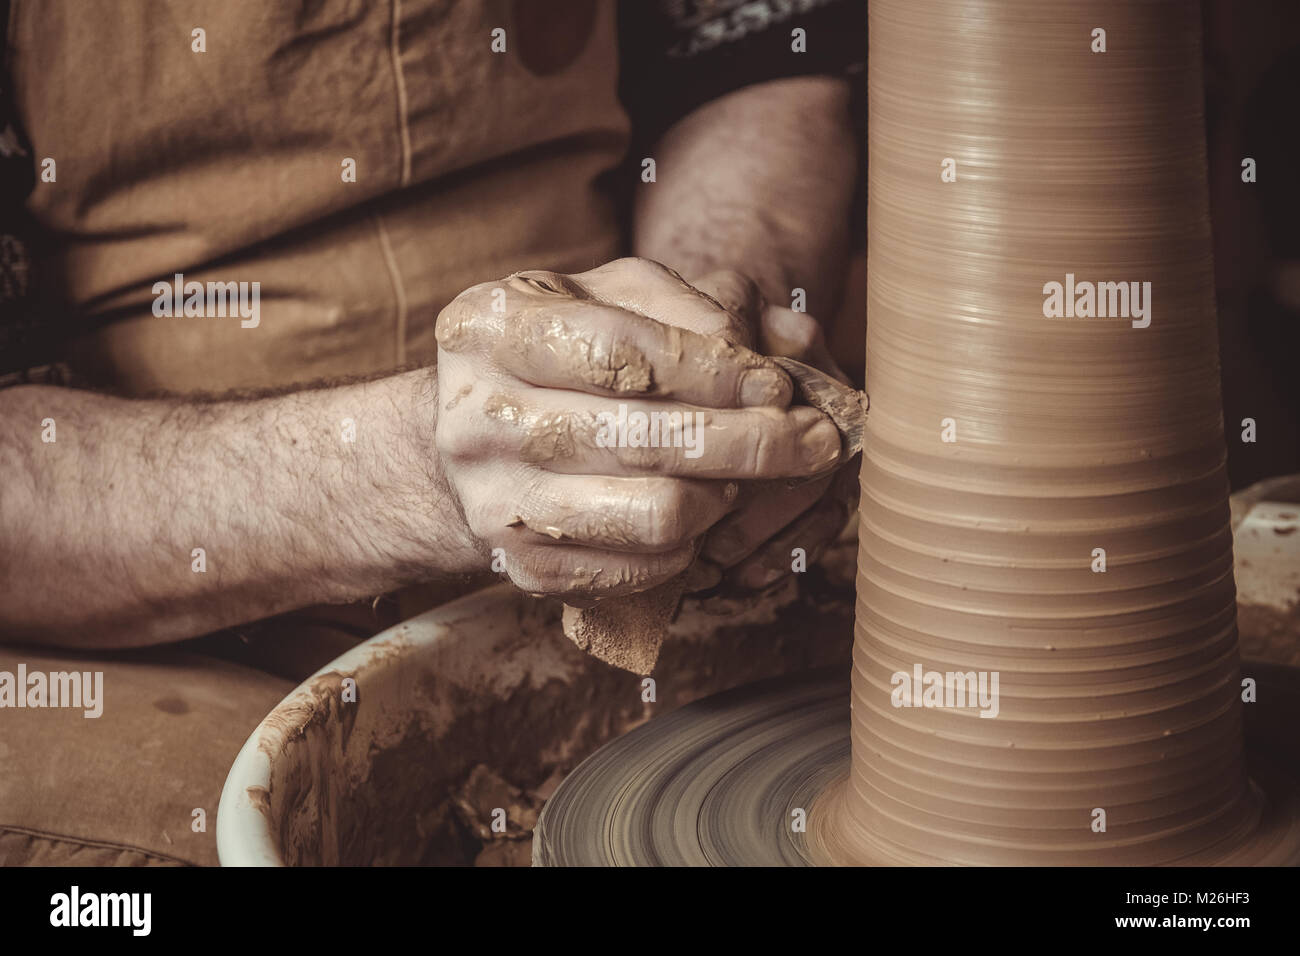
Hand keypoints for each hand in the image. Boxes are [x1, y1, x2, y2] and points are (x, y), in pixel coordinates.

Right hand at [433, 258, 842, 599]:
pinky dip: (691, 545)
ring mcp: (497, 499)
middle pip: (646, 440)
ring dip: (726, 497)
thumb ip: (677, 302)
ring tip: (750, 477)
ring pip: (654, 514)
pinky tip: (703, 513)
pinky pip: (640, 570)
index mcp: (492, 328)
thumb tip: (760, 346)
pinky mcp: (522, 566)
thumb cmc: (555, 353)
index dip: (717, 374)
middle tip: (815, 441)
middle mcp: (480, 417)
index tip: (779, 387)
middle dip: (752, 442)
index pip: (624, 356)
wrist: (466, 440)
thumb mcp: (598, 296)